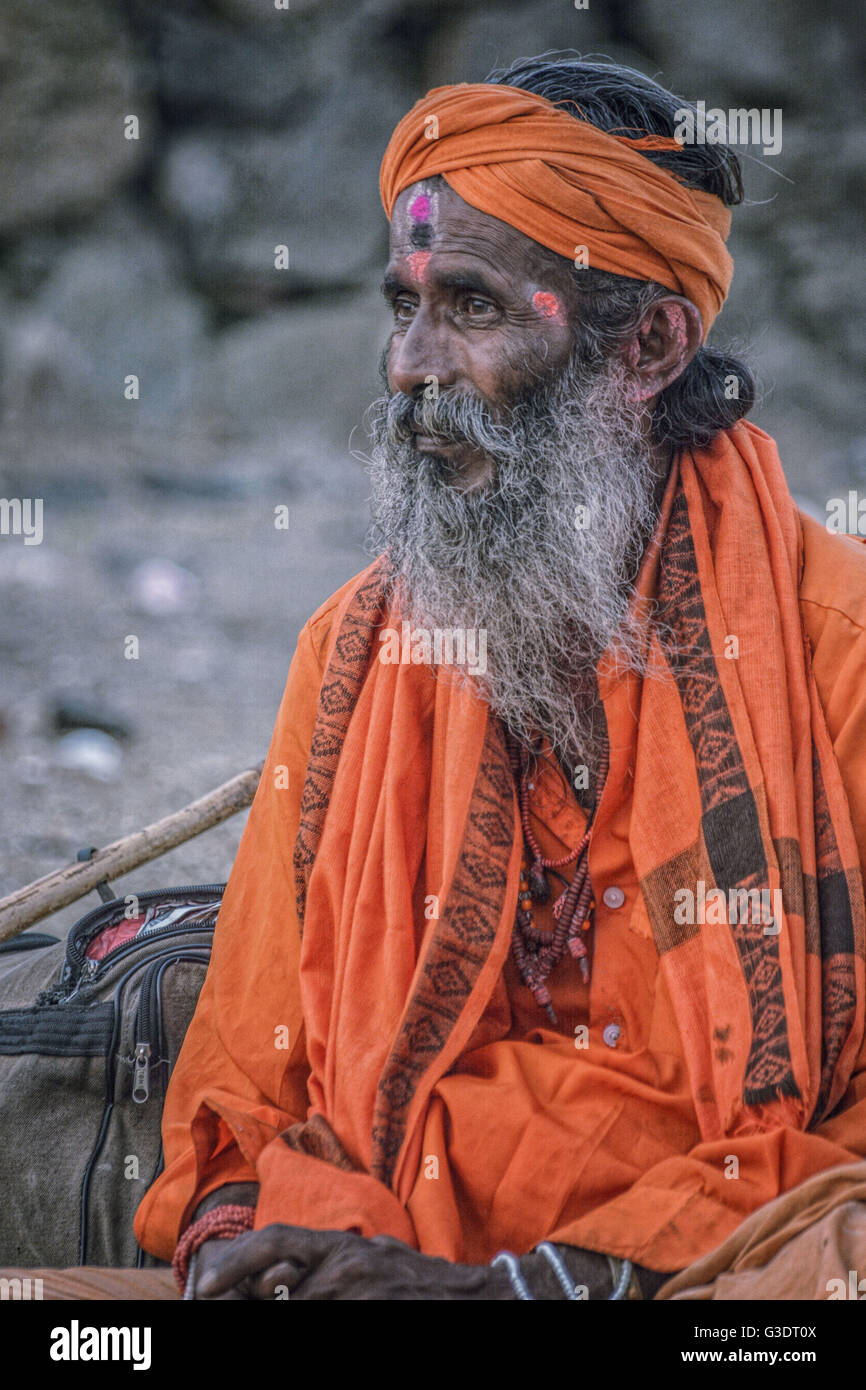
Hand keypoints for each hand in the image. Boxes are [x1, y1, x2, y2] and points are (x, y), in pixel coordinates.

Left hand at [196, 1226, 514, 1300]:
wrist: (470, 1297)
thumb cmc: (416, 1281)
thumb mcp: (369, 1259)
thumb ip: (328, 1265)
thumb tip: (278, 1278)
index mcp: (340, 1245)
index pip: (276, 1241)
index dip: (237, 1262)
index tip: (206, 1286)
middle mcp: (344, 1263)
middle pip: (278, 1281)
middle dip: (250, 1292)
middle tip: (221, 1301)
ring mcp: (357, 1290)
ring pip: (297, 1304)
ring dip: (287, 1307)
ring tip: (292, 1301)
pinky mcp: (369, 1308)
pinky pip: (322, 1317)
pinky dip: (316, 1317)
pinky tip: (340, 1311)